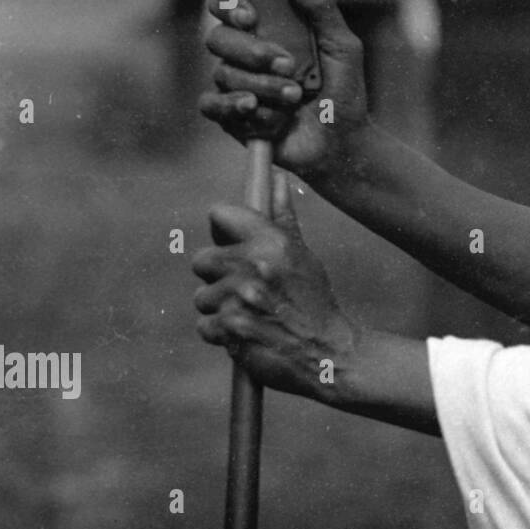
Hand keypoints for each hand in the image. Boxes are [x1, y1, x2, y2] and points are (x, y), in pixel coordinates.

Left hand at [192, 170, 359, 402]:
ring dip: (220, 310)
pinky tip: (248, 335)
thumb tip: (275, 175)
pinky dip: (222, 335)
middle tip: (246, 291)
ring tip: (252, 316)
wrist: (328, 353)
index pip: (220, 214)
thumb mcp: (301, 255)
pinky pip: (205, 326)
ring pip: (201, 297)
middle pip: (202, 260)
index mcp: (272, 241)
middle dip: (218, 278)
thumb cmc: (313, 301)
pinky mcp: (230, 328)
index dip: (223, 231)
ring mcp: (240, 297)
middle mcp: (255, 264)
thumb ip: (281, 216)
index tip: (234, 245)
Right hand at [199, 0, 372, 179]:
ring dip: (264, 87)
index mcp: (269, 32)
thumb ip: (320, 7)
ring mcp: (236, 86)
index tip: (250, 15)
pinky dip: (234, 107)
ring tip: (295, 99)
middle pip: (218, 39)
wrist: (343, 142)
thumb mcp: (342, 46)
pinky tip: (255, 109)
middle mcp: (246, 56)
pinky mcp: (231, 117)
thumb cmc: (344, 93)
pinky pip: (212, 105)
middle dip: (253, 52)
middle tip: (289, 66)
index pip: (229, 7)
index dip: (228, 4)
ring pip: (223, 75)